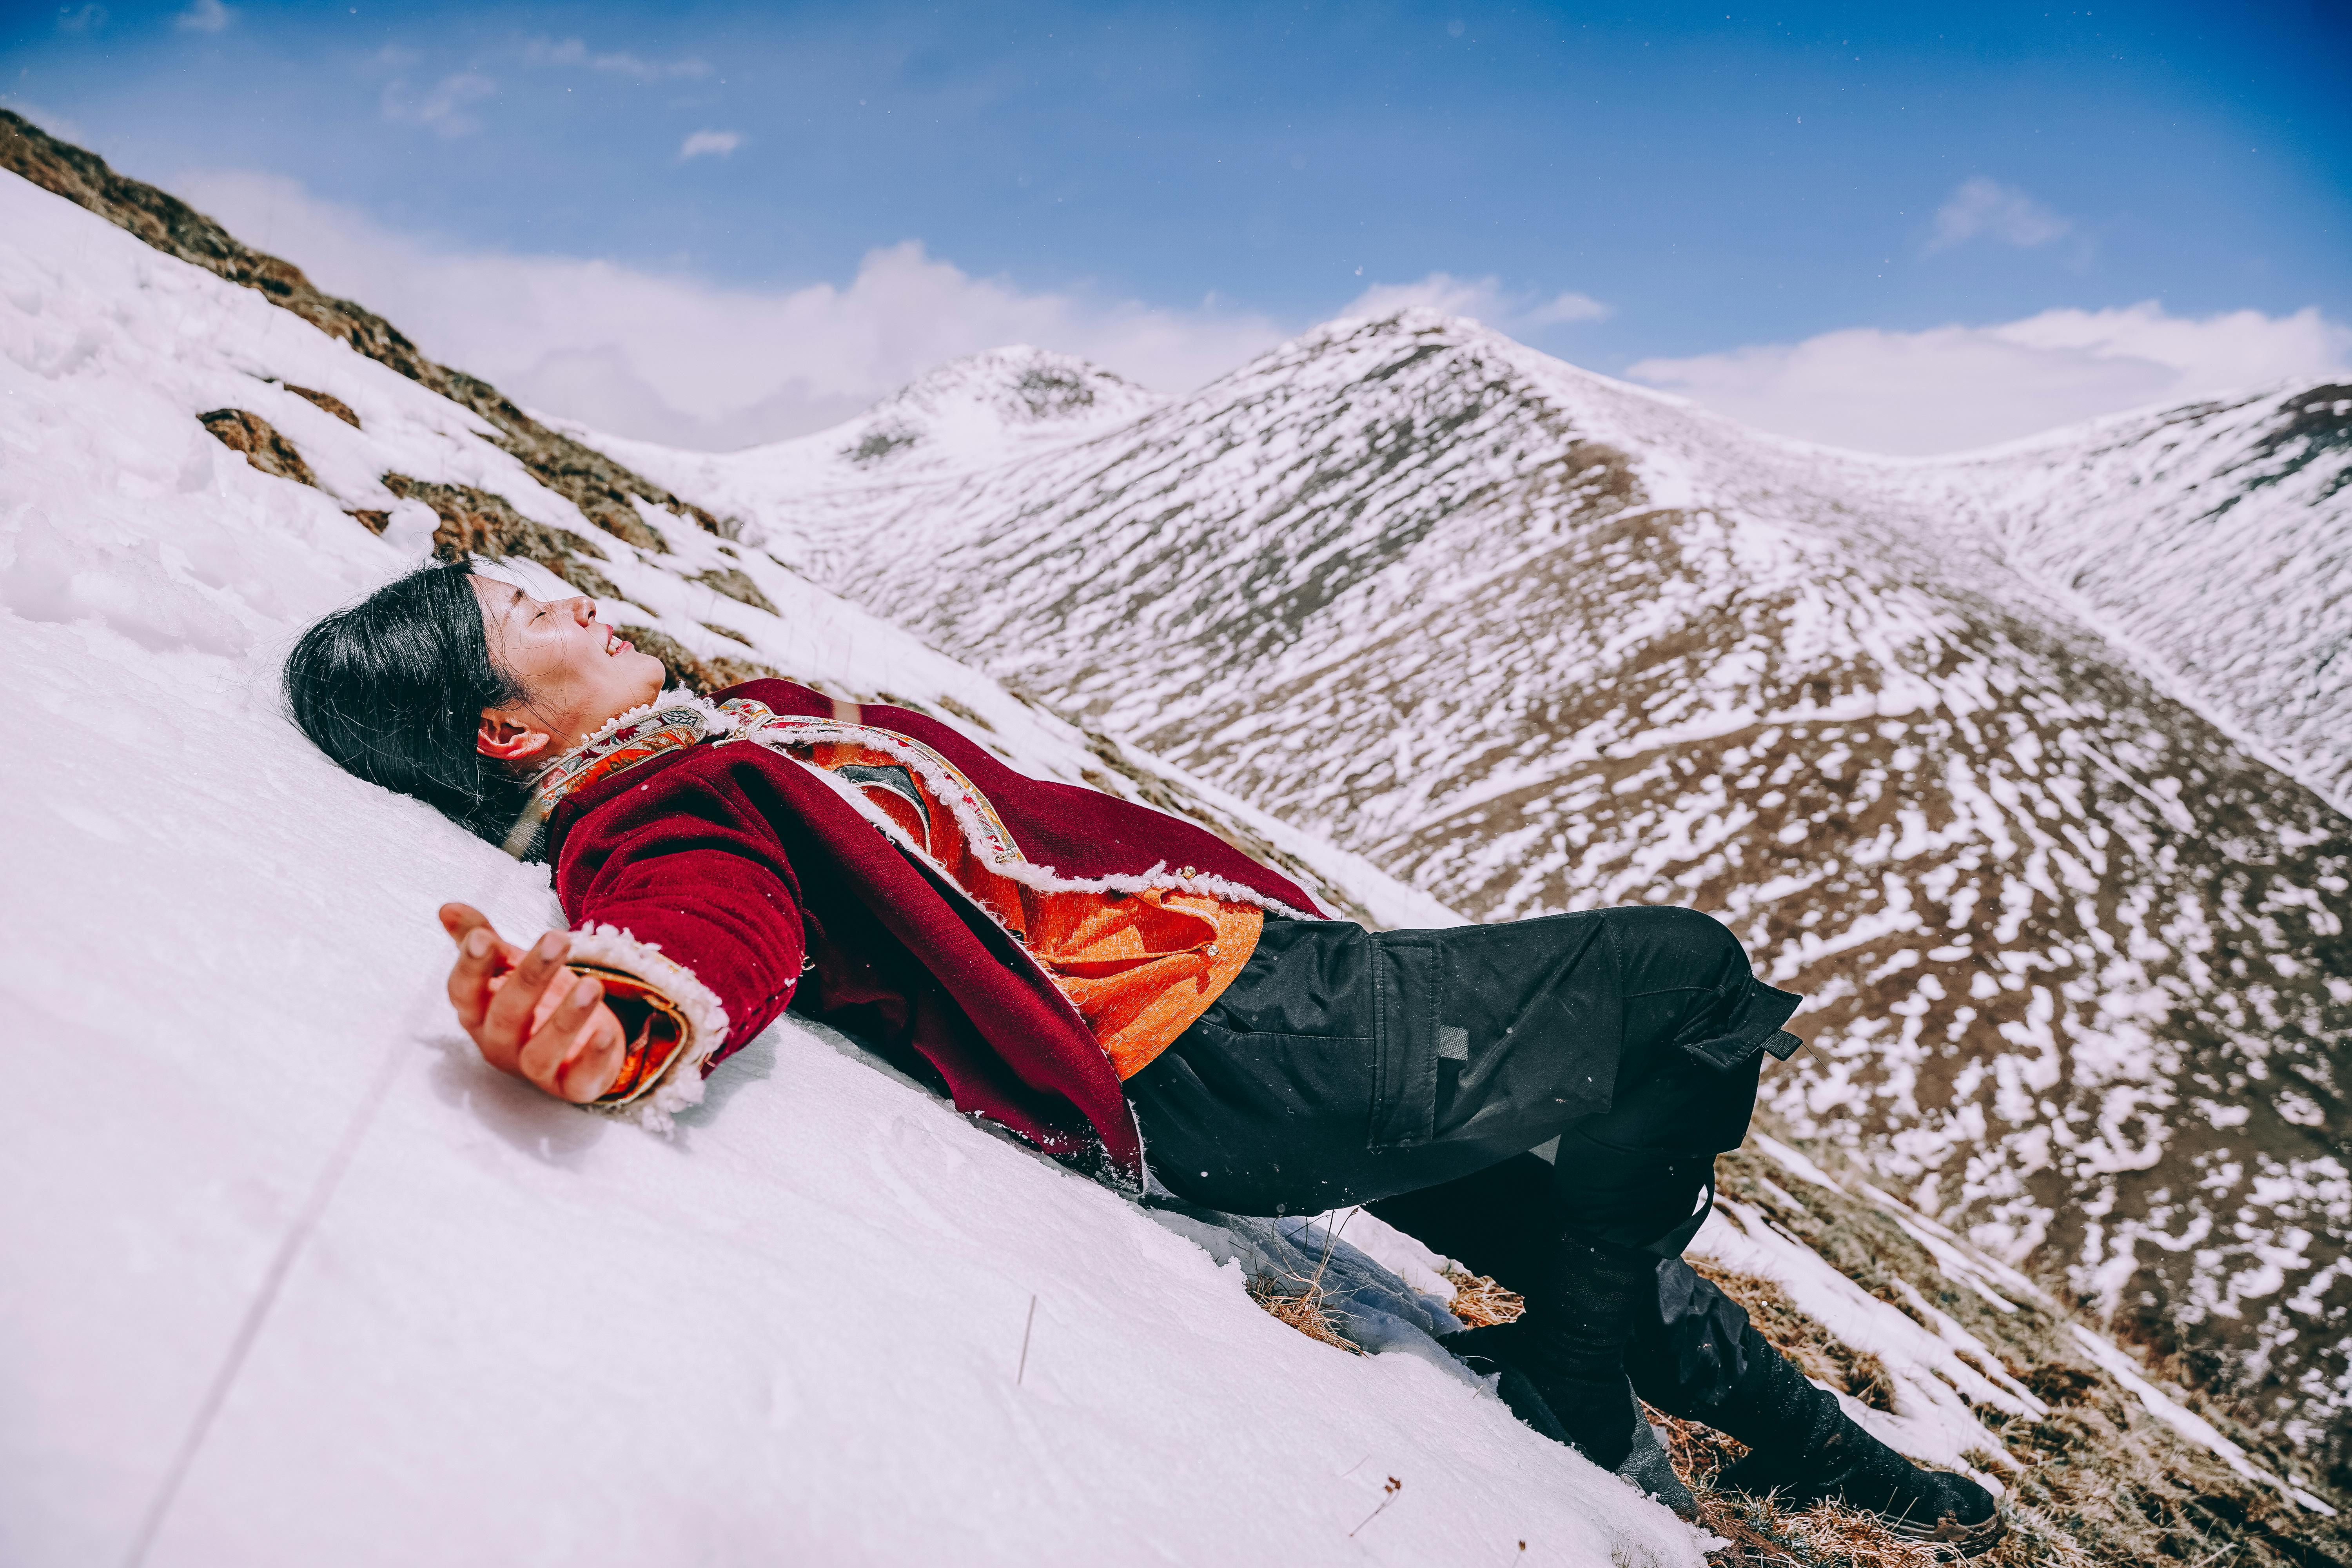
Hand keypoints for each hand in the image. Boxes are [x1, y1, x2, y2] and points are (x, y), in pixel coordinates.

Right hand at [438, 903, 627, 1102]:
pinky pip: (580, 1078)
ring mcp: (534, 1069)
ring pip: (541, 1051)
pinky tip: (607, 1032)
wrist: (572, 1046)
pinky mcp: (571, 1086)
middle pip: (507, 1014)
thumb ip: (481, 938)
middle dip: (531, 976)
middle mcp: (499, 1045)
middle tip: (557, 938)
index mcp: (479, 1013)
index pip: (464, 992)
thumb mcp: (508, 967)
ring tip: (593, 984)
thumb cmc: (533, 1001)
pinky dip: (594, 1057)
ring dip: (567, 1018)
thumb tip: (447, 907)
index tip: (484, 937)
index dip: (472, 967)